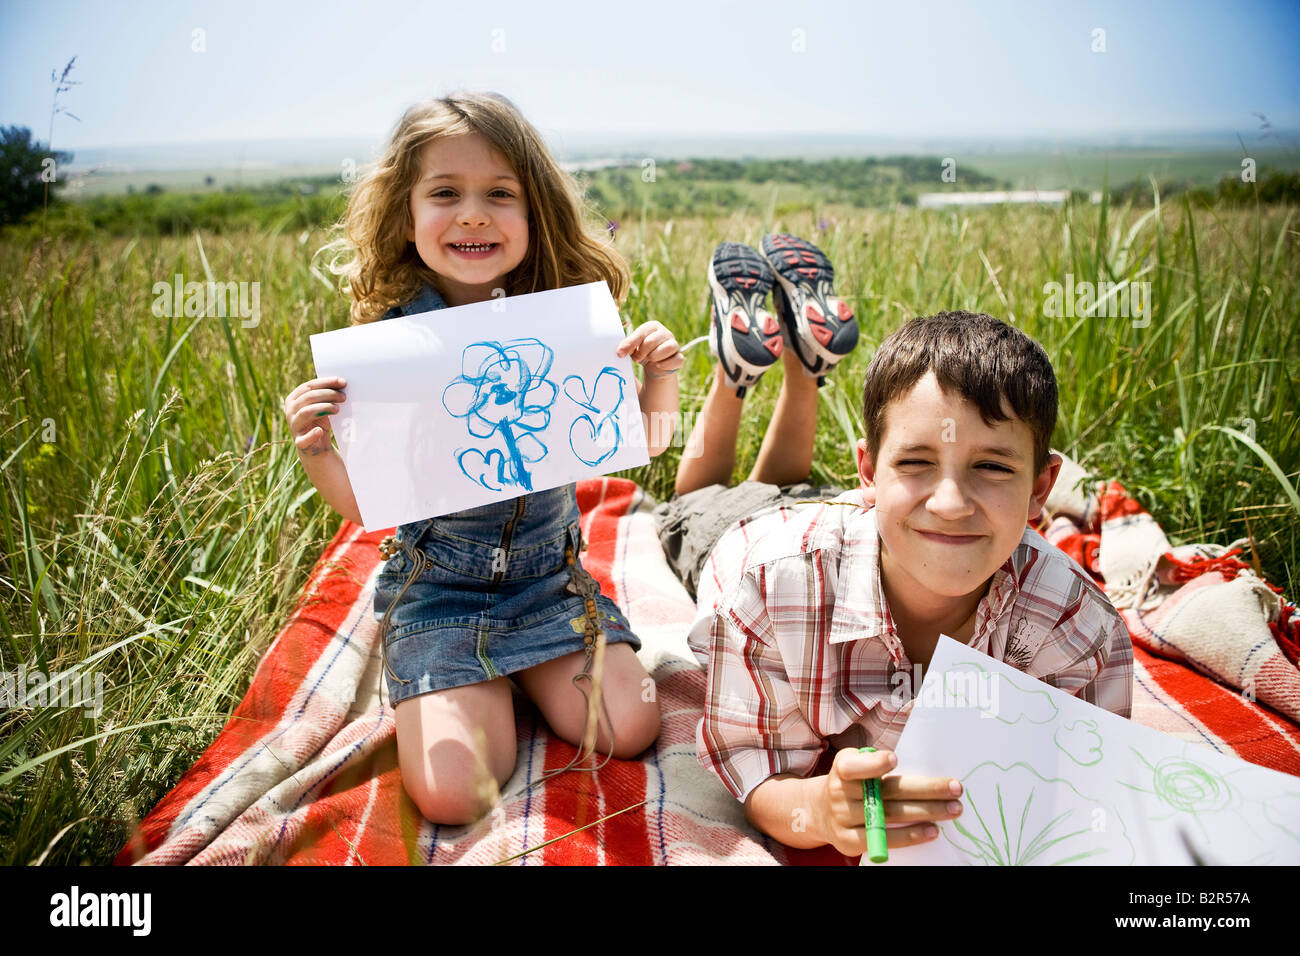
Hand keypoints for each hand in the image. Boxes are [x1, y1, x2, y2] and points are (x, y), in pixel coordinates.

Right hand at [284, 376, 346, 456]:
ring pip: (306, 412)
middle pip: (308, 397)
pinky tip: (320, 431)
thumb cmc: (319, 422)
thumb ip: (326, 395)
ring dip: (323, 408)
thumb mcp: (321, 406)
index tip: (342, 382)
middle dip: (328, 394)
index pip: (309, 386)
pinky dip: (312, 435)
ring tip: (337, 409)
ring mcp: (293, 426)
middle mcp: (290, 411)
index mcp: (294, 399)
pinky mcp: (299, 442)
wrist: (316, 447)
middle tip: (343, 397)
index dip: (326, 382)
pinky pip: (303, 438)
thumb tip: (342, 383)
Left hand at [616, 321, 682, 379]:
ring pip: (666, 349)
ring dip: (653, 358)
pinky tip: (658, 366)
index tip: (620, 354)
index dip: (629, 344)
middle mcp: (665, 333)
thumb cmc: (642, 352)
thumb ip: (626, 346)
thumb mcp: (632, 348)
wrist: (654, 366)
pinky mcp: (679, 356)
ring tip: (649, 360)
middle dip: (641, 353)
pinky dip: (666, 364)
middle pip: (651, 342)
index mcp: (652, 326)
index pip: (640, 333)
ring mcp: (674, 344)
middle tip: (637, 358)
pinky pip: (677, 360)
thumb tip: (619, 352)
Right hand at [813, 748, 963, 856]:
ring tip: (953, 809)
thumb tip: (922, 764)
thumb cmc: (852, 782)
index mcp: (842, 768)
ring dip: (927, 812)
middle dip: (926, 789)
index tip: (894, 759)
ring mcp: (843, 818)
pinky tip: (932, 831)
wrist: (821, 811)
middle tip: (956, 788)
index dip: (873, 764)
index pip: (855, 766)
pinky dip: (910, 835)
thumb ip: (877, 762)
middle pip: (886, 791)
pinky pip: (884, 839)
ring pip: (891, 815)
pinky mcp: (849, 841)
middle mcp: (839, 792)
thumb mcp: (856, 764)